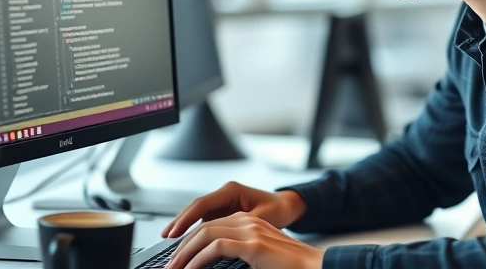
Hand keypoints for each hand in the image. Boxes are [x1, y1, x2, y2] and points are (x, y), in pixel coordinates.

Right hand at [162, 182, 306, 238]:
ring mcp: (221, 201)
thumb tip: (224, 239)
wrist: (286, 206)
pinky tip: (183, 240)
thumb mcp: (262, 218)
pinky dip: (192, 228)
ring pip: (196, 213)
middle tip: (165, 237)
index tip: (175, 232)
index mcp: (231, 190)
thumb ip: (242, 226)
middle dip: (179, 222)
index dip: (186, 219)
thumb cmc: (278, 210)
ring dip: (183, 226)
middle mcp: (223, 194)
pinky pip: (203, 219)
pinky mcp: (222, 210)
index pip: (202, 204)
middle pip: (194, 208)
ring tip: (168, 240)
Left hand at [163, 211, 323, 268]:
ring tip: (174, 268)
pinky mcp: (253, 244)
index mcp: (250, 221)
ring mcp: (251, 230)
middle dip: (182, 247)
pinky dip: (197, 260)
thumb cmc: (290, 266)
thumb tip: (212, 264)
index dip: (191, 242)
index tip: (179, 259)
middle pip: (205, 227)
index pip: (212, 225)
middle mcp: (249, 220)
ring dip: (185, 253)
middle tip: (170, 265)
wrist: (315, 266)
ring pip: (206, 234)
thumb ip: (239, 255)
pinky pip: (215, 247)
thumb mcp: (259, 257)